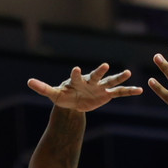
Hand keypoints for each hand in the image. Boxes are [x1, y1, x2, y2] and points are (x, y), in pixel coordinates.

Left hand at [26, 63, 141, 113]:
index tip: (76, 69)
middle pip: (96, 75)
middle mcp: (90, 81)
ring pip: (110, 81)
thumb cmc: (63, 95)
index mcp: (77, 80)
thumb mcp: (53, 94)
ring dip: (118, 77)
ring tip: (128, 73)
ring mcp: (100, 86)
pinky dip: (129, 91)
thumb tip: (28, 82)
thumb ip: (42, 88)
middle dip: (100, 71)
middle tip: (105, 65)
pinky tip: (140, 90)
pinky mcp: (107, 94)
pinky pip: (119, 92)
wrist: (74, 102)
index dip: (76, 73)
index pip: (76, 76)